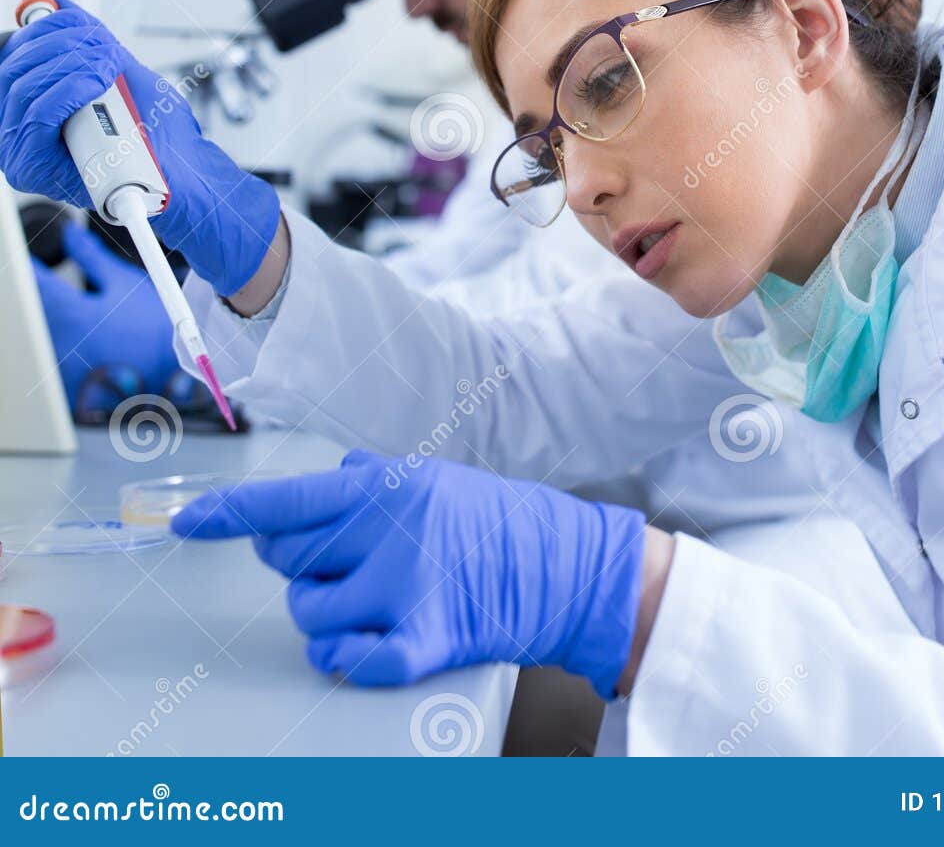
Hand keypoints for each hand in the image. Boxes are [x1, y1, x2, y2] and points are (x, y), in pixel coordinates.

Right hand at [0, 0, 278, 292]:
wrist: (185, 171)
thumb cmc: (154, 130)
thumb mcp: (116, 70)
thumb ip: (85, 38)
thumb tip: (55, 3)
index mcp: (28, 106)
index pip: (14, 57)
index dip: (43, 29)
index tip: (81, 23)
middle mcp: (15, 131)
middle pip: (14, 69)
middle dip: (62, 44)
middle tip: (102, 46)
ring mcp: (22, 153)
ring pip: (22, 89)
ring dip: (71, 64)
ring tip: (107, 67)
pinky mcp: (37, 171)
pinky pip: (36, 118)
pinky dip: (69, 89)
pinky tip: (96, 83)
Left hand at [33, 223, 178, 404]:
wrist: (168, 374)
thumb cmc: (152, 329)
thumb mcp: (123, 282)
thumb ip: (90, 255)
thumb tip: (70, 234)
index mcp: (67, 311)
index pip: (30, 279)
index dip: (27, 265)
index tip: (25, 256)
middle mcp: (55, 339)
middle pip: (31, 307)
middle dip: (39, 293)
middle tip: (53, 284)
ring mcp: (58, 362)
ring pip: (39, 330)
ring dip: (49, 318)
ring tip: (81, 318)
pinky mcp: (63, 380)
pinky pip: (50, 354)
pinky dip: (58, 343)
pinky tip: (85, 342)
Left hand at [172, 448, 646, 697]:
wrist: (563, 563)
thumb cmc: (491, 519)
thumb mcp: (429, 475)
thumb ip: (366, 480)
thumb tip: (316, 490)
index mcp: (384, 487)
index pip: (285, 500)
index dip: (228, 515)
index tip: (185, 525)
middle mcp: (388, 531)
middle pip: (288, 563)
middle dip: (300, 568)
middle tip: (343, 565)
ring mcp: (406, 586)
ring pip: (309, 616)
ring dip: (326, 616)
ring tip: (370, 602)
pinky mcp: (425, 639)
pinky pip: (349, 663)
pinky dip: (348, 661)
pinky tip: (368, 644)